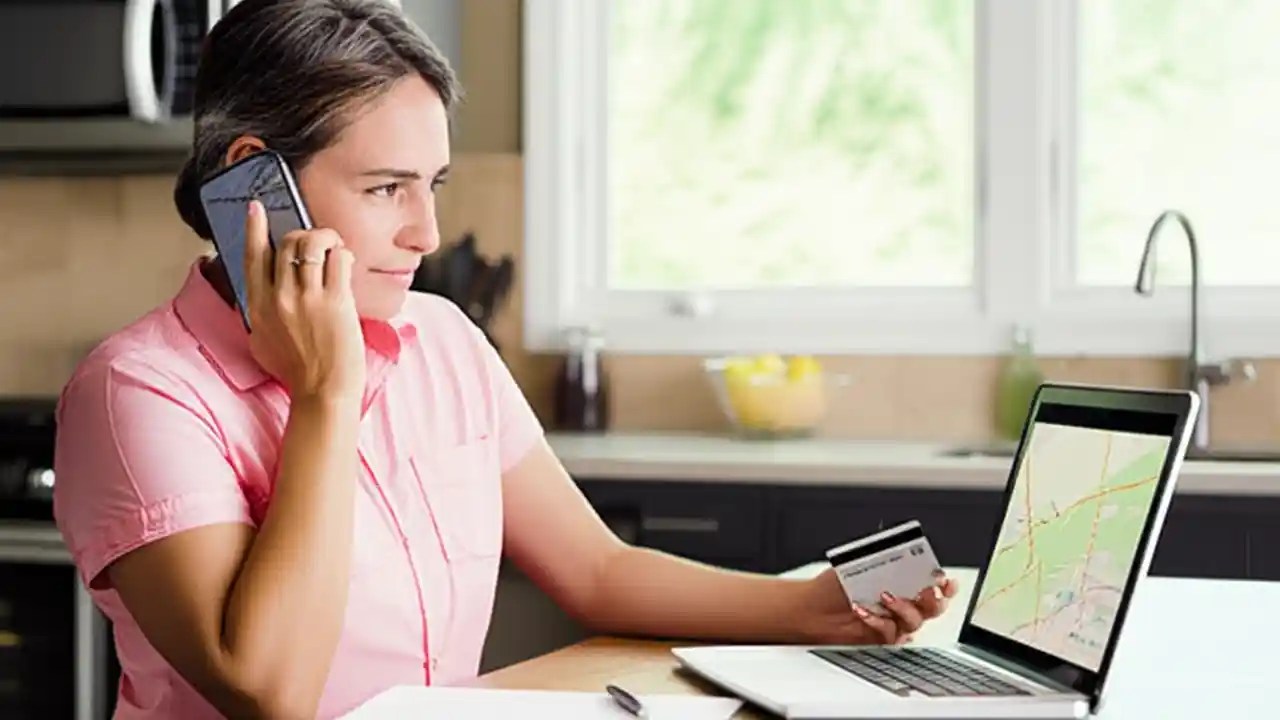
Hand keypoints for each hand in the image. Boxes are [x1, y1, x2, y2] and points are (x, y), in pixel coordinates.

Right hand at [243, 199, 363, 400]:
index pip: (252, 256)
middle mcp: (279, 298)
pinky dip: (344, 254)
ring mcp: (306, 298)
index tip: (256, 209)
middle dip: (305, 234)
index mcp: (258, 306)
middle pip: (287, 243)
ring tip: (336, 249)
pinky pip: (338, 259)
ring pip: (313, 243)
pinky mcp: (334, 301)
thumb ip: (257, 317)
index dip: (255, 228)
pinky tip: (347, 263)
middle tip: (319, 243)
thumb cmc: (297, 373)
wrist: (322, 392)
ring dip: (328, 239)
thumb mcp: (262, 343)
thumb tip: (255, 299)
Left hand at [792, 568, 958, 645]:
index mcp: (902, 582)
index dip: (945, 584)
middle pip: (933, 607)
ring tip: (883, 596)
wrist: (812, 608)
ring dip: (902, 608)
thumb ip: (881, 558)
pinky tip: (864, 612)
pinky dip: (878, 622)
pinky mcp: (883, 639)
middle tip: (924, 591)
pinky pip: (891, 634)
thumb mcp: (858, 564)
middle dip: (932, 599)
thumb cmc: (835, 585)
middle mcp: (903, 603)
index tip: (945, 580)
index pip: (934, 584)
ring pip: (914, 621)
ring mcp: (894, 623)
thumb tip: (897, 547)